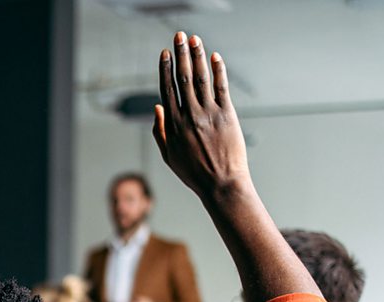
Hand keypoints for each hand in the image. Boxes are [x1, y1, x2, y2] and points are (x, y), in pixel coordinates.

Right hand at [152, 33, 250, 198]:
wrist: (221, 184)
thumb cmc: (194, 172)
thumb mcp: (169, 155)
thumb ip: (160, 130)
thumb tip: (157, 107)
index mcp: (174, 124)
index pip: (168, 88)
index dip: (166, 68)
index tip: (165, 52)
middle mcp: (190, 115)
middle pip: (183, 77)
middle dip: (181, 54)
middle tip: (179, 36)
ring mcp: (209, 113)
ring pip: (201, 78)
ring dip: (198, 56)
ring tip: (195, 40)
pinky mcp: (227, 115)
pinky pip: (221, 87)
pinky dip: (218, 71)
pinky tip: (215, 57)